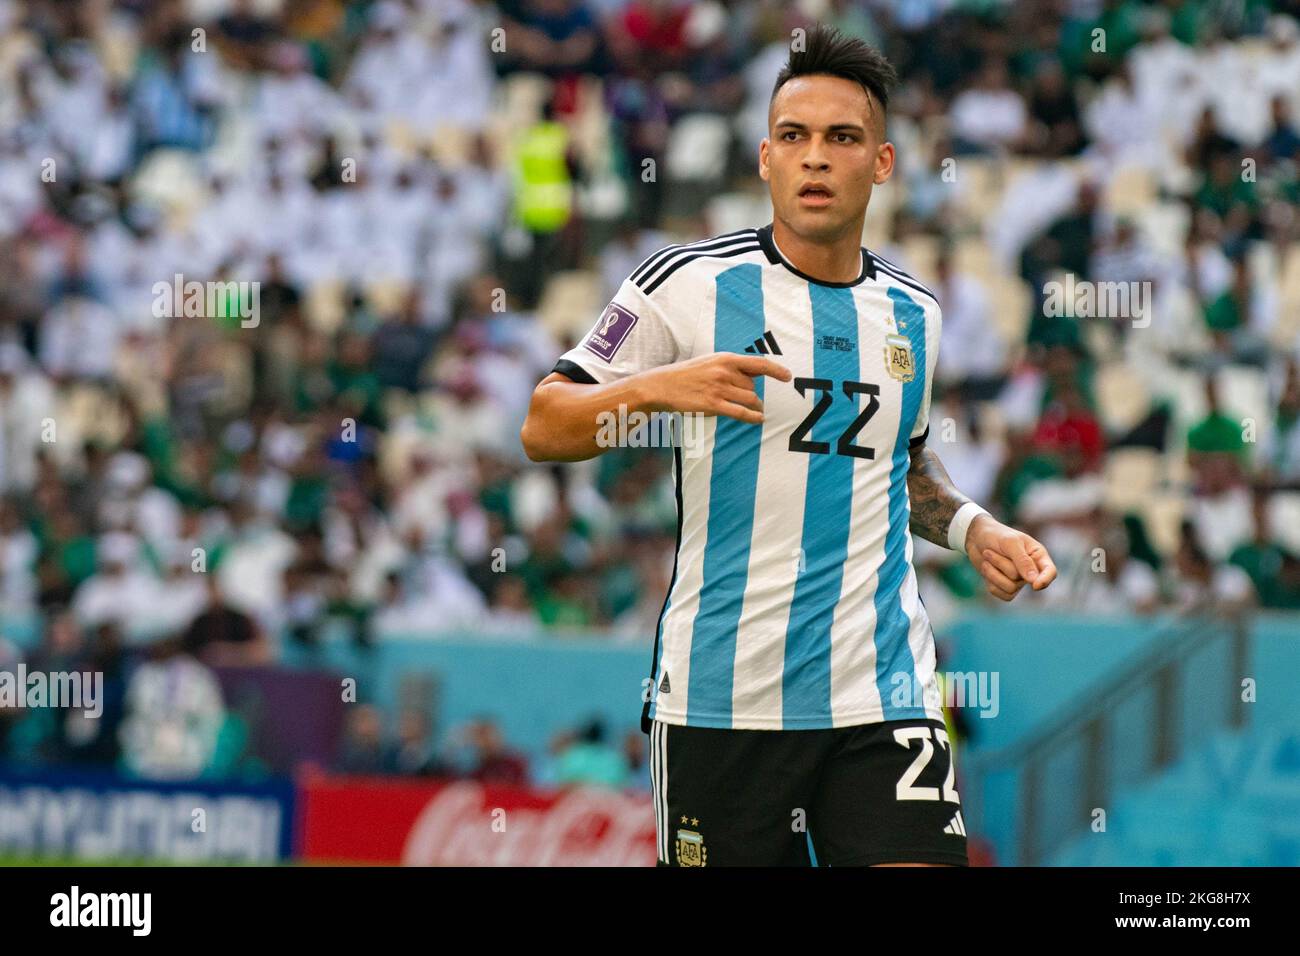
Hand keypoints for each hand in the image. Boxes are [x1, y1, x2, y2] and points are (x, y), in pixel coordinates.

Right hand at [646, 352, 791, 423]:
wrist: (662, 386)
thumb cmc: (686, 375)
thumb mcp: (709, 362)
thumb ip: (730, 367)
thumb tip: (753, 376)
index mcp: (725, 358)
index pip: (758, 363)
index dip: (776, 370)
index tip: (788, 376)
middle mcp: (724, 372)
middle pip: (752, 385)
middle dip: (751, 392)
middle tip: (744, 397)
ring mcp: (719, 388)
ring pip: (750, 398)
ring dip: (755, 405)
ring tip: (755, 409)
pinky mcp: (713, 405)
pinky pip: (741, 412)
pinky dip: (753, 417)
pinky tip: (758, 419)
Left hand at [964, 514, 1056, 601]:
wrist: (976, 538)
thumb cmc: (996, 535)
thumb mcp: (1009, 542)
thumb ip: (1022, 560)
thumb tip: (1033, 580)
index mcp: (1038, 555)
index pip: (1050, 572)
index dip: (1045, 580)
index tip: (1035, 585)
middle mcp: (1031, 570)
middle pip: (1022, 579)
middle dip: (1002, 565)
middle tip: (989, 551)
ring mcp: (1018, 580)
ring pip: (1010, 588)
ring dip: (993, 572)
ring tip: (987, 556)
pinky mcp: (1005, 586)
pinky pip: (1001, 593)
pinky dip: (990, 580)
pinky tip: (986, 568)